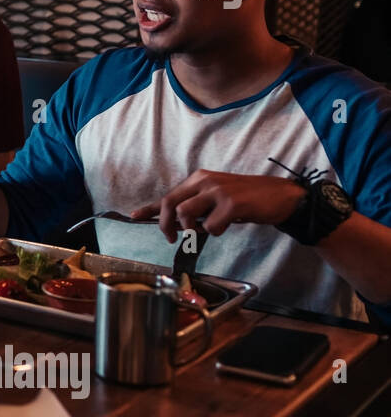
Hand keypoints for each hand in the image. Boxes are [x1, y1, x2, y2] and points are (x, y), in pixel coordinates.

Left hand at [129, 170, 306, 242]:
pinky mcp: (232, 203)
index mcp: (200, 179)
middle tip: (172, 237)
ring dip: (190, 229)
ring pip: (185, 213)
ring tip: (204, 230)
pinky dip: (215, 232)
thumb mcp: (217, 199)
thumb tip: (175, 222)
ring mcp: (218, 191)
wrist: (281, 196)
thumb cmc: (248, 200)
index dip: (149, 208)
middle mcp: (205, 181)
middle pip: (170, 203)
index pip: (168, 195)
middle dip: (165, 224)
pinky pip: (211, 225)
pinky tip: (226, 226)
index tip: (134, 216)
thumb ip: (197, 207)